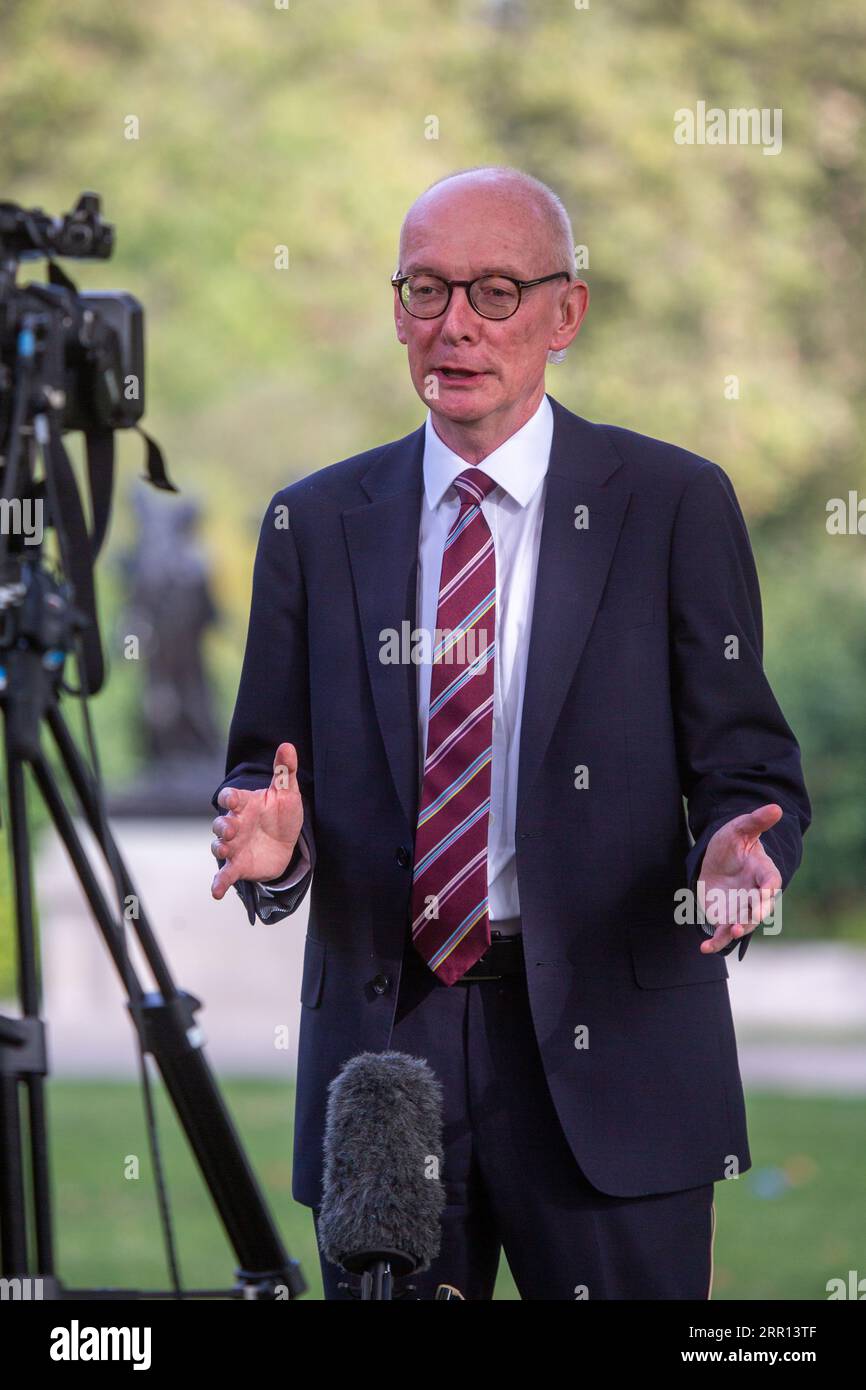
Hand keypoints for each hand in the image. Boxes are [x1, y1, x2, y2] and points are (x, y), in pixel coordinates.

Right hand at [210, 742, 304, 899]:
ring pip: (219, 846)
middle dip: (223, 826)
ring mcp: (234, 846)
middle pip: (220, 824)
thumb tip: (288, 746)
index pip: (231, 798)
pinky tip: (216, 892)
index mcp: (244, 804)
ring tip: (224, 850)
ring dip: (220, 848)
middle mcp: (235, 824)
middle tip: (231, 828)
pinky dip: (219, 883)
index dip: (229, 798)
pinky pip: (225, 874)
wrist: (286, 843)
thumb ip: (285, 771)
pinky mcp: (238, 865)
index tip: (231, 798)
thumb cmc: (281, 813)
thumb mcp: (287, 793)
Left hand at [696, 803, 782, 952]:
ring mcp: (741, 908)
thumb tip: (776, 807)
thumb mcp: (741, 828)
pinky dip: (715, 942)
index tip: (766, 893)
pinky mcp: (724, 917)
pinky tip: (704, 949)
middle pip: (759, 909)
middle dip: (753, 916)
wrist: (717, 857)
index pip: (770, 882)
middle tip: (745, 920)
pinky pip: (721, 933)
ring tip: (728, 932)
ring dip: (735, 931)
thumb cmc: (733, 842)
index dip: (769, 889)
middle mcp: (755, 895)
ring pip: (742, 924)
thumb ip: (757, 821)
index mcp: (764, 873)